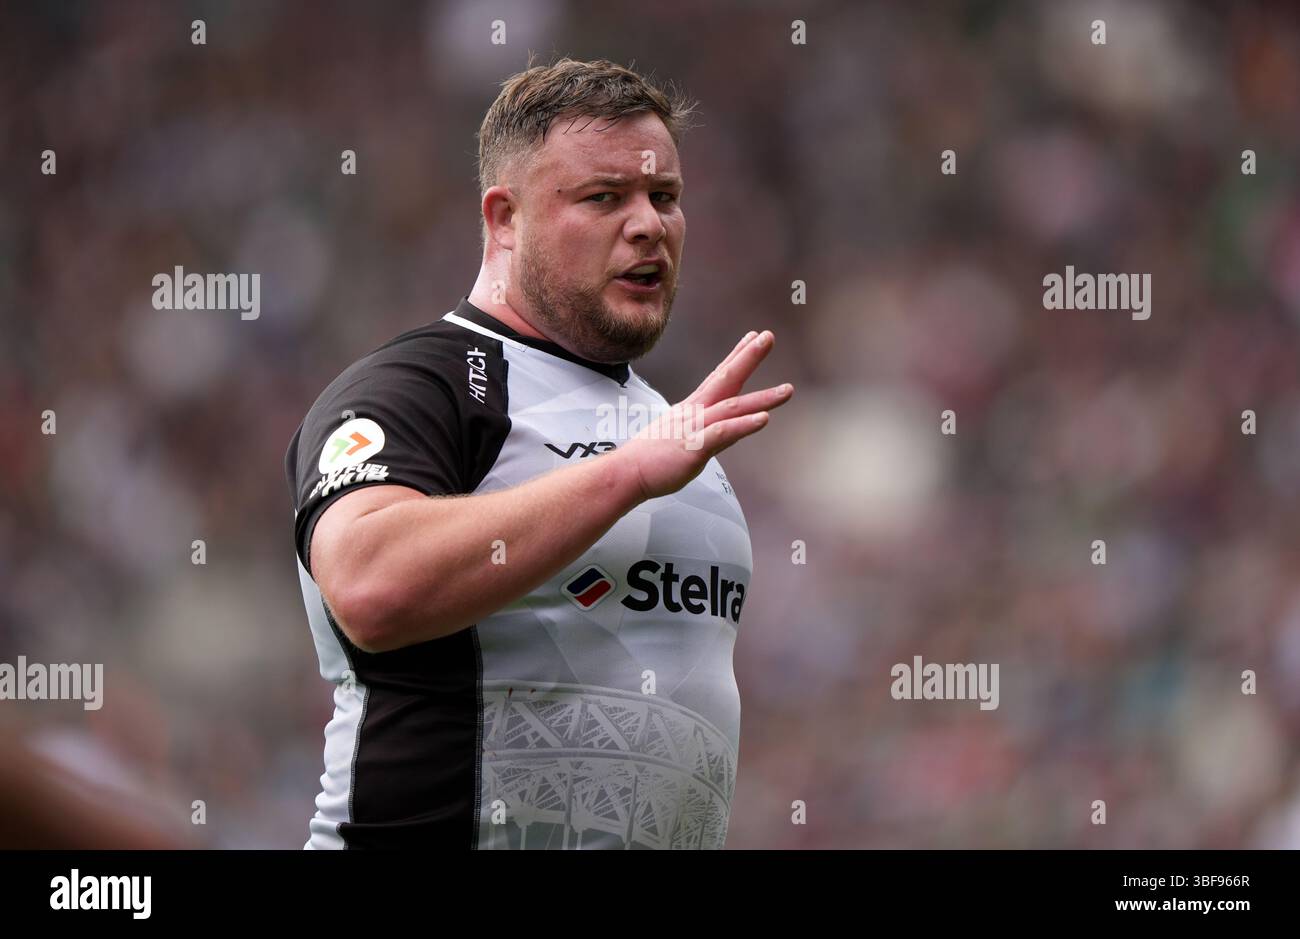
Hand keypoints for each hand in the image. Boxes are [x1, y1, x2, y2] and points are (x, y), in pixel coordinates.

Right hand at [615, 330, 792, 500]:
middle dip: (749, 357)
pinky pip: (723, 433)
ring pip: (732, 407)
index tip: (754, 337)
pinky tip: (764, 419)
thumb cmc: (654, 456)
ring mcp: (695, 428)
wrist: (628, 472)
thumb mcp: (686, 436)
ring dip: (762, 398)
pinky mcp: (694, 448)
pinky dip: (744, 425)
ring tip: (786, 390)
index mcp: (694, 408)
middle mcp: (696, 412)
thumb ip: (713, 431)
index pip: (719, 376)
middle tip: (768, 337)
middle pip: (726, 379)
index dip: (738, 355)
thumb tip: (732, 429)